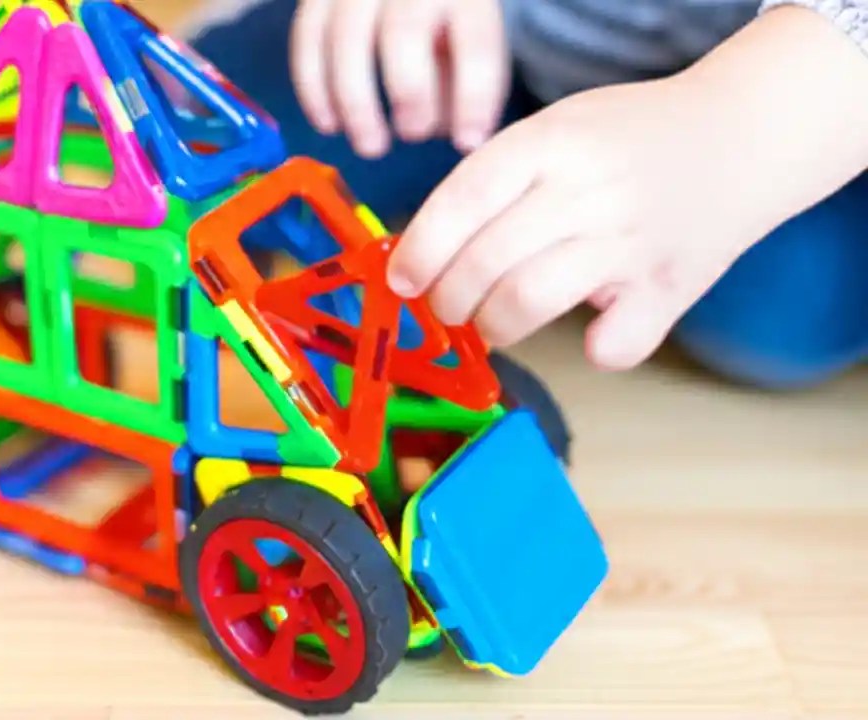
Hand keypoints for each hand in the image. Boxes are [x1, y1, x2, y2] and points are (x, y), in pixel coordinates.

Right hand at [290, 0, 510, 157]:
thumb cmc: (439, 19)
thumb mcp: (468, 40)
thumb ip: (464, 81)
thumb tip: (459, 134)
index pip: (474, 40)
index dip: (473, 97)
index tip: (467, 142)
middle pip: (405, 30)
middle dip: (409, 94)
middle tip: (412, 135)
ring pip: (346, 38)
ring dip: (355, 102)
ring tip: (370, 145)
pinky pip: (307, 38)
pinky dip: (314, 89)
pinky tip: (329, 124)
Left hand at [385, 75, 785, 370]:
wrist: (739, 139)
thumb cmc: (624, 141)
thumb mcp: (554, 129)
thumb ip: (493, 180)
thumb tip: (417, 253)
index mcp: (550, 143)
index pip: (463, 202)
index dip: (420, 250)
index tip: (401, 281)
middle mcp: (588, 191)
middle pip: (484, 262)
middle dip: (446, 300)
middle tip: (445, 306)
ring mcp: (629, 242)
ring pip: (527, 303)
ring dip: (493, 327)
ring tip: (492, 323)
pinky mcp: (667, 290)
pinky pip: (614, 345)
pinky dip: (593, 350)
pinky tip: (588, 332)